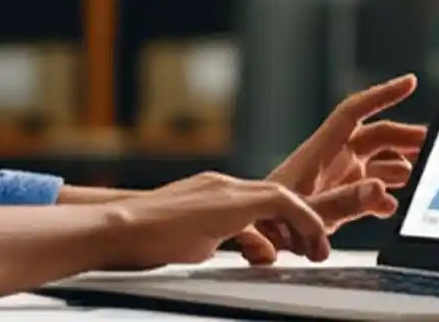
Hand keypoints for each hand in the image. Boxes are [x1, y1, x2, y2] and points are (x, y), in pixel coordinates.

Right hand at [103, 172, 380, 271]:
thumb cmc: (145, 241)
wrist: (121, 228)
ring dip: (305, 224)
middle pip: (277, 196)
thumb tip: (255, 253)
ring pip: (283, 196)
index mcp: (212, 194)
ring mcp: (226, 189)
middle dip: (300, 223)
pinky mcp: (231, 199)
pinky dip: (302, 222)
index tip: (292, 248)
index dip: (282, 225)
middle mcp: (222, 185)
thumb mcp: (194, 244)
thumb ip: (222, 242)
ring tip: (317, 251)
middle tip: (316, 248)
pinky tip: (310, 245)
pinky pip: (283, 203)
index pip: (258, 204)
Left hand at [252, 75, 426, 256]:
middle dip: (403, 136)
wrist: (253, 237)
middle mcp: (331, 159)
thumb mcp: (311, 211)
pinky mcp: (335, 198)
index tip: (411, 82)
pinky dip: (381, 196)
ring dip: (397, 166)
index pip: (355, 111)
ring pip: (375, 162)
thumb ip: (347, 201)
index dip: (383, 95)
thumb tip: (382, 187)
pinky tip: (389, 206)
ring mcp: (334, 177)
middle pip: (375, 136)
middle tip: (431, 143)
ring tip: (418, 174)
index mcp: (322, 150)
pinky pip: (366, 190)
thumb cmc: (270, 220)